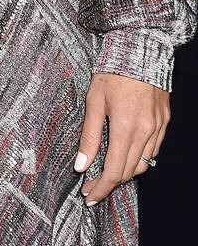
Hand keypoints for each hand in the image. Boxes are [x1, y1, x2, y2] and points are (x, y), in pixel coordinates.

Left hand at [74, 71, 169, 204]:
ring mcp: (158, 127)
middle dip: (109, 184)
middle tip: (92, 186)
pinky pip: (153, 150)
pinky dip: (139, 159)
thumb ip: (88, 136)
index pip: (114, 171)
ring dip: (125, 173)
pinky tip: (125, 156)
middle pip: (129, 172)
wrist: (139, 50)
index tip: (89, 195)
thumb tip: (81, 165)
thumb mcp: (93, 102)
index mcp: (125, 127)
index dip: (101, 188)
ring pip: (143, 164)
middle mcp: (145, 131)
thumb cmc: (112, 73)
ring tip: (106, 174)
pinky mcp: (164, 122)